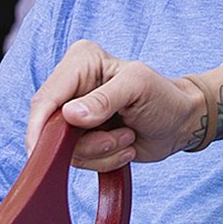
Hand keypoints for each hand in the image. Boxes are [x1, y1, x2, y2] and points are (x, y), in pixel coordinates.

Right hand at [29, 39, 211, 171]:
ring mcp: (76, 116)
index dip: (40, 126)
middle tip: (121, 136)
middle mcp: (73, 87)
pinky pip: (80, 161)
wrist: (181, 122)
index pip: (47, 97)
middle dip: (87, 142)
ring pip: (66, 150)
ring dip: (101, 152)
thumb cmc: (164, 97)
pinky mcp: (83, 139)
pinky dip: (105, 160)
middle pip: (51, 128)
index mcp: (81, 62)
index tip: (41, 150)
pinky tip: (125, 146)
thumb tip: (69, 115)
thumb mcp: (138, 88)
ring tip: (128, 136)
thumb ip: (104, 100)